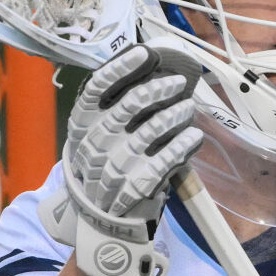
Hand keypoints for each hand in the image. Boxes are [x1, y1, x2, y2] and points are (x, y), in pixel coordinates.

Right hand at [41, 44, 202, 275]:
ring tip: (189, 109)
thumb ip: (115, 112)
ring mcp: (114, 165)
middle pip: (130, 104)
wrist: (101, 221)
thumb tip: (152, 74)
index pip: (98, 87)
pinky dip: (182, 145)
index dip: (122, 67)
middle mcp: (95, 143)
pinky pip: (164, 160)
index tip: (145, 54)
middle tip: (178, 83)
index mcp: (82, 125)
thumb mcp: (96, 139)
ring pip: (151, 130)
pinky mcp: (134, 187)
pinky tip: (193, 136)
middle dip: (159, 88)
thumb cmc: (104, 169)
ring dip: (176, 115)